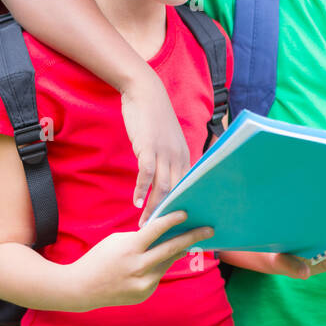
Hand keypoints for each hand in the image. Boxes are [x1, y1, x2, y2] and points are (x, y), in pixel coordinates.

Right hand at [73, 210, 212, 309]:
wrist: (81, 289)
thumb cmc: (100, 258)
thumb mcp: (117, 241)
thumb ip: (140, 238)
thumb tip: (165, 234)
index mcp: (130, 248)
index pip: (156, 230)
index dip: (172, 220)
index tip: (186, 213)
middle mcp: (139, 266)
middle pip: (172, 248)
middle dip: (193, 237)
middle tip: (209, 230)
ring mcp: (143, 282)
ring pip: (168, 262)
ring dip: (180, 251)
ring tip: (193, 241)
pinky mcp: (145, 293)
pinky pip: (158, 275)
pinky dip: (160, 267)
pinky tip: (159, 261)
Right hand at [121, 68, 191, 222]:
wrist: (145, 92)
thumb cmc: (154, 119)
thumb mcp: (166, 142)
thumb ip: (168, 160)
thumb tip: (166, 180)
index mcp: (185, 157)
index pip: (188, 188)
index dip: (184, 207)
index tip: (181, 225)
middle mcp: (179, 156)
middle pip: (177, 192)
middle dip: (169, 214)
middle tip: (161, 233)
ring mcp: (165, 152)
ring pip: (163, 186)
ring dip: (154, 207)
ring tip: (145, 226)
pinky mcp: (149, 147)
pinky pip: (147, 173)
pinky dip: (142, 190)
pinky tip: (136, 203)